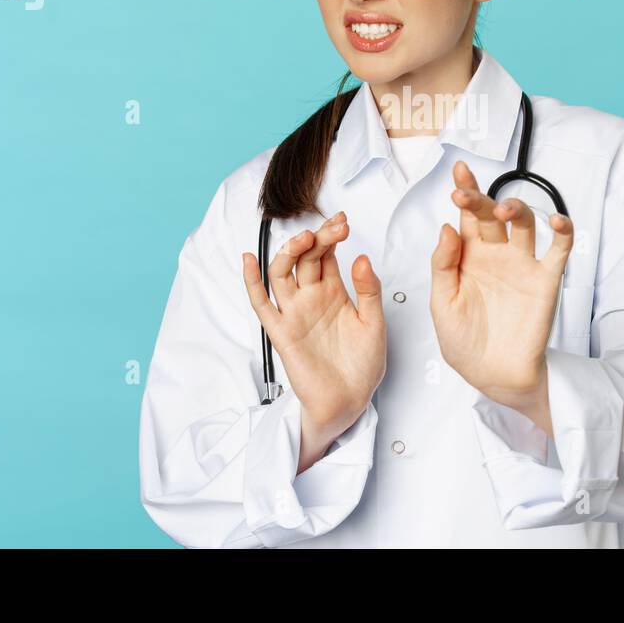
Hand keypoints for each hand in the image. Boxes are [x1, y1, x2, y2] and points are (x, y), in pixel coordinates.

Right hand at [241, 212, 386, 468]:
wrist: (349, 401)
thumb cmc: (363, 365)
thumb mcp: (374, 322)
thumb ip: (369, 291)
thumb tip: (362, 257)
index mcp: (335, 292)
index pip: (328, 254)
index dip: (333, 234)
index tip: (343, 221)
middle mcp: (312, 297)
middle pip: (306, 257)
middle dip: (318, 238)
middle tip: (335, 227)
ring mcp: (295, 312)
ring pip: (283, 272)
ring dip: (291, 252)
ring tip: (306, 238)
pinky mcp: (281, 331)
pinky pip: (261, 303)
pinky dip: (252, 281)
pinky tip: (249, 260)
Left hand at [429, 160, 572, 422]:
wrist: (493, 376)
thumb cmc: (464, 342)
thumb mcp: (442, 304)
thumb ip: (443, 265)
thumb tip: (447, 228)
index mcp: (468, 257)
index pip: (466, 217)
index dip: (464, 192)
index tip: (458, 172)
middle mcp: (496, 255)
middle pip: (491, 215)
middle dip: (480, 198)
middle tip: (466, 192)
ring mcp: (522, 265)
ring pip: (525, 224)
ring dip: (517, 209)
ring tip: (504, 209)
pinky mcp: (545, 280)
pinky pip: (559, 249)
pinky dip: (563, 230)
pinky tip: (557, 221)